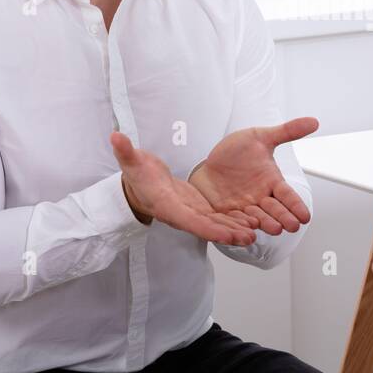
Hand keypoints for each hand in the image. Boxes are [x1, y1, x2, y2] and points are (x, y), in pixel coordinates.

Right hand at [110, 132, 257, 245]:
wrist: (140, 184)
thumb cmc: (137, 174)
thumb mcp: (132, 161)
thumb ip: (126, 151)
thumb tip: (115, 136)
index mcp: (168, 206)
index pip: (190, 221)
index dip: (209, 229)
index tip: (226, 235)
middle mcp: (182, 214)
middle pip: (208, 227)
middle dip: (228, 233)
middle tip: (251, 236)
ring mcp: (191, 213)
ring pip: (216, 224)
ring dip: (235, 228)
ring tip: (257, 230)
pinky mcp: (198, 209)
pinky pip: (218, 217)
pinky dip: (233, 220)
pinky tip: (251, 220)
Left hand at [188, 117, 318, 235]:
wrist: (207, 164)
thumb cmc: (235, 153)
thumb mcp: (260, 137)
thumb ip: (287, 131)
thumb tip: (313, 122)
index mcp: (272, 182)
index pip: (288, 195)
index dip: (296, 205)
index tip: (305, 215)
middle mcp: (261, 197)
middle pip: (276, 210)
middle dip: (284, 217)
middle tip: (292, 225)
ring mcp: (244, 207)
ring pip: (258, 218)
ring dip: (266, 224)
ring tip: (274, 229)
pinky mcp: (227, 213)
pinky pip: (234, 221)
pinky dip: (241, 227)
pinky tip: (247, 231)